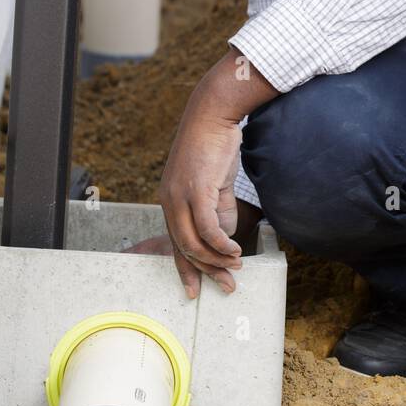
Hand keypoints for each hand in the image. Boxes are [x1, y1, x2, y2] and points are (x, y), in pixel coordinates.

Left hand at [158, 49, 278, 297]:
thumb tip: (224, 238)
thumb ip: (217, 209)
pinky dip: (220, 243)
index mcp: (170, 200)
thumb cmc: (215, 145)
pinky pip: (206, 227)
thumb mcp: (214, 183)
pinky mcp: (196, 190)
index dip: (185, 269)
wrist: (213, 115)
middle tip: (227, 285)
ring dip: (216, 259)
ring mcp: (180, 196)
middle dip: (206, 271)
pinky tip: (234, 249)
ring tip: (236, 266)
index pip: (174, 242)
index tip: (196, 290)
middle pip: (183, 248)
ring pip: (193, 242)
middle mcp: (169, 201)